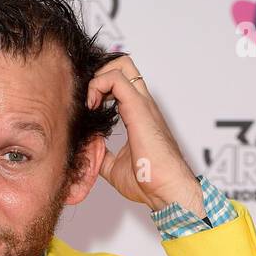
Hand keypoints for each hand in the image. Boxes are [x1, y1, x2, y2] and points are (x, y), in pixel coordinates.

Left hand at [87, 55, 203, 214]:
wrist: (166, 190)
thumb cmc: (149, 182)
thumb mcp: (115, 168)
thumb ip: (103, 157)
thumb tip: (91, 153)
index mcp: (139, 115)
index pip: (121, 83)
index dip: (101, 87)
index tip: (89, 108)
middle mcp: (143, 105)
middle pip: (124, 65)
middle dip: (99, 73)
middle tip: (89, 99)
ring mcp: (142, 104)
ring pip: (121, 65)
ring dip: (98, 78)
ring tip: (90, 103)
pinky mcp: (139, 108)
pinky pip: (116, 79)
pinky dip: (98, 85)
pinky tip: (92, 106)